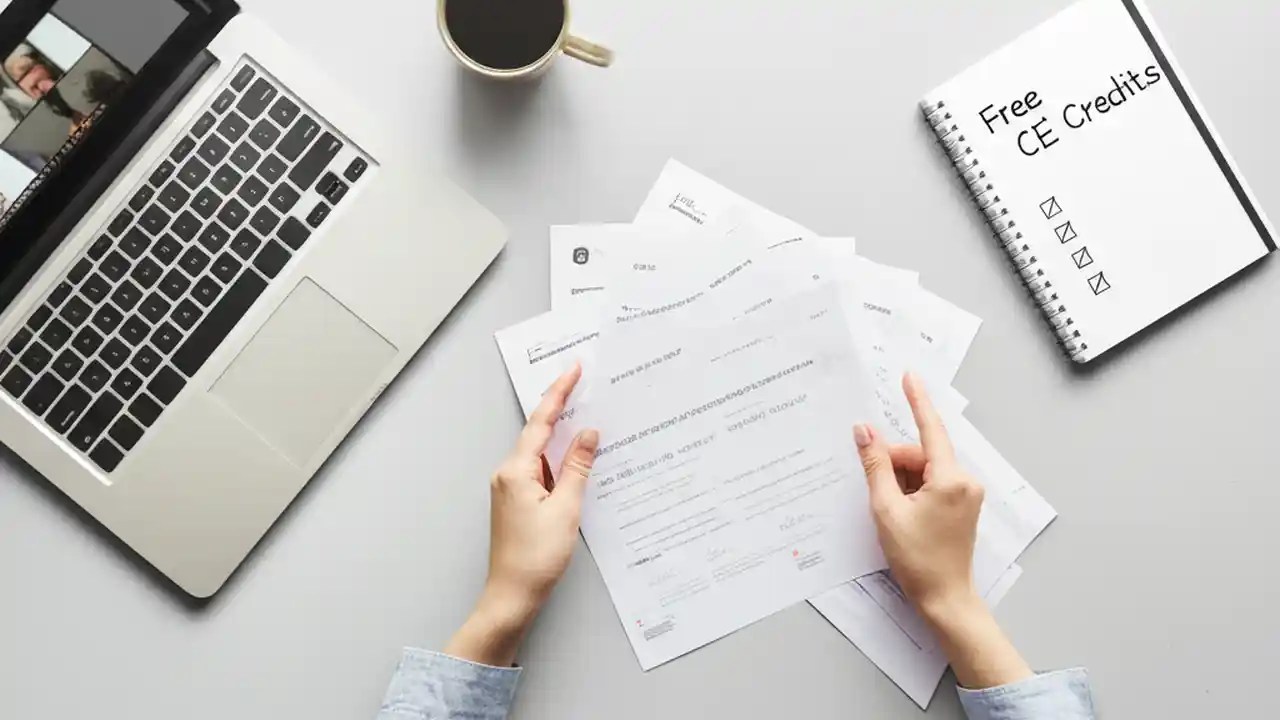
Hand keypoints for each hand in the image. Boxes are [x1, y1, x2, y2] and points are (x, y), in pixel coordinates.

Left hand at [446, 364, 598, 666]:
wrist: (511, 595)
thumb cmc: (536, 558)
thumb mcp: (566, 508)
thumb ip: (578, 467)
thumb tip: (588, 434)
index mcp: (516, 470)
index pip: (541, 421)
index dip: (559, 393)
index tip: (574, 368)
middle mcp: (508, 473)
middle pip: (538, 432)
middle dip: (561, 408)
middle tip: (584, 382)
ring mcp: (510, 488)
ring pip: (541, 453)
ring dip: (563, 438)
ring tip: (590, 418)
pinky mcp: (516, 502)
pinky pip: (541, 471)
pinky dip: (560, 463)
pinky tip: (579, 462)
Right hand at [855, 373, 1031, 688]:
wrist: (944, 598)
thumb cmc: (917, 558)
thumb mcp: (886, 509)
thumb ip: (875, 465)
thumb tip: (865, 431)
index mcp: (950, 478)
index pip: (930, 429)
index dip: (917, 401)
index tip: (909, 376)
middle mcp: (965, 481)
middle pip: (920, 454)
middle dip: (894, 465)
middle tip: (877, 494)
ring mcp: (966, 494)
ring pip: (923, 470)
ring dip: (901, 481)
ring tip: (891, 512)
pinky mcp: (962, 505)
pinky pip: (931, 483)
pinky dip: (911, 491)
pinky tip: (901, 512)